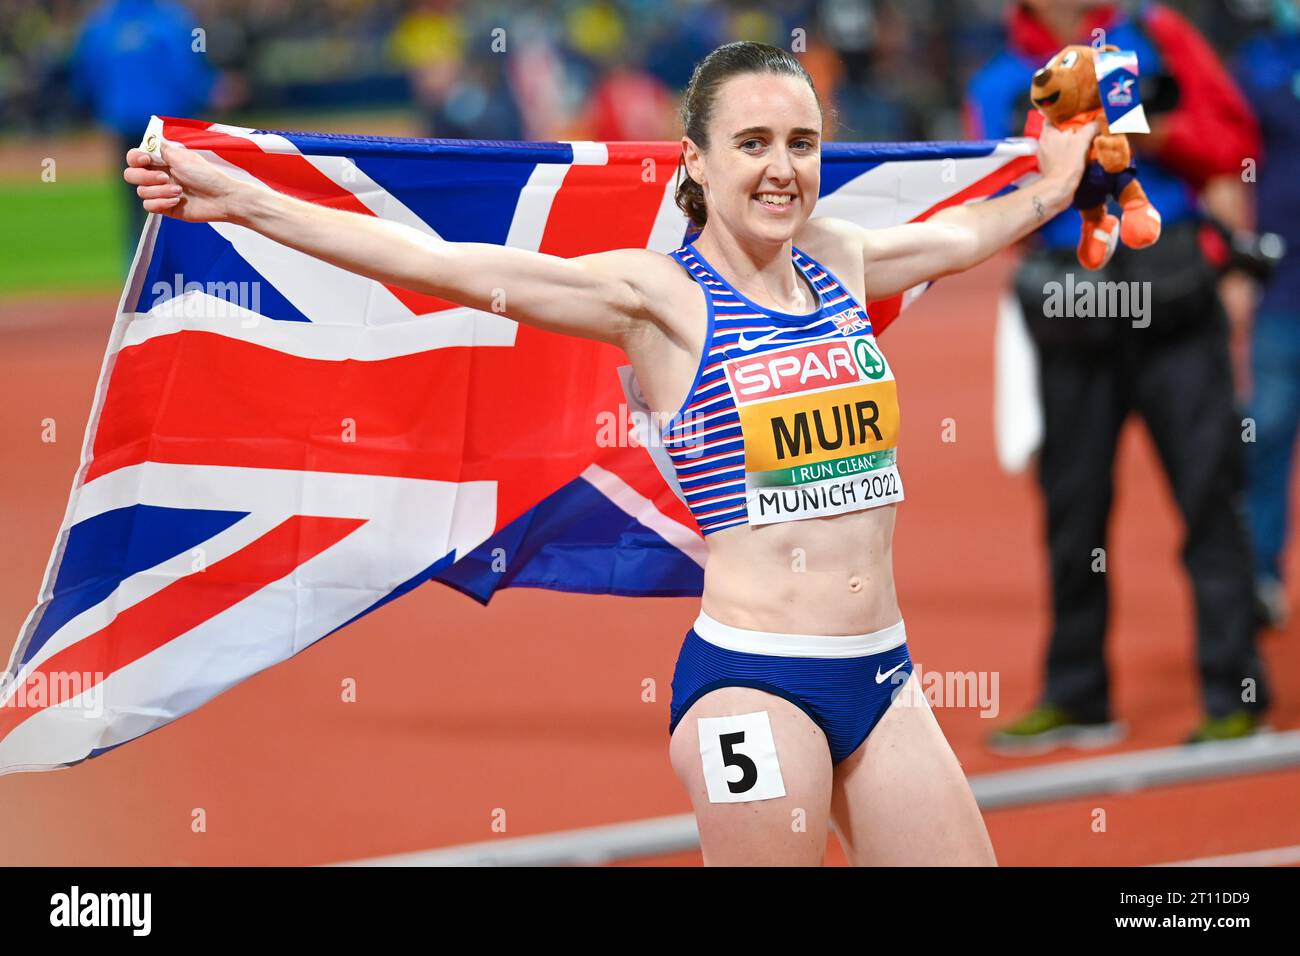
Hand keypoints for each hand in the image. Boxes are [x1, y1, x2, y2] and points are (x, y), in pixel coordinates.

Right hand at [122, 140, 241, 222]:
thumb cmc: (206, 176)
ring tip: (179, 191)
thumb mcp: (183, 157)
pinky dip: (160, 203)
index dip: (135, 158)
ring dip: (160, 191)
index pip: (134, 158)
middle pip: (131, 175)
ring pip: (141, 192)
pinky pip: (148, 206)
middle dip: (146, 177)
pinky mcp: (165, 207)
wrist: (221, 198)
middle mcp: (157, 176)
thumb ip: (162, 148)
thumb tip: (148, 140)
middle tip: (166, 178)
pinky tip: (176, 201)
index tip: (146, 159)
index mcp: (161, 161)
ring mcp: (160, 192)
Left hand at [1035, 120, 1096, 209]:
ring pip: (1059, 141)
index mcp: (1047, 133)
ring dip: (1071, 139)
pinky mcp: (1050, 166)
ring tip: (1085, 135)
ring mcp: (1045, 155)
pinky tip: (1080, 150)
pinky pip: (1060, 153)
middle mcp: (1043, 143)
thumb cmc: (1068, 162)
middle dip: (1070, 126)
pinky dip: (1069, 150)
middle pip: (1057, 129)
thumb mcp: (1082, 141)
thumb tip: (1098, 121)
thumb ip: (1090, 128)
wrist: (1059, 188)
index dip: (1064, 112)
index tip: (1076, 110)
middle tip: (1085, 122)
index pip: (1052, 117)